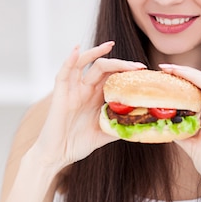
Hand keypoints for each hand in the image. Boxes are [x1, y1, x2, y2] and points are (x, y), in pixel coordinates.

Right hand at [34, 42, 144, 171]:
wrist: (57, 155)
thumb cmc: (77, 145)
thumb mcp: (103, 135)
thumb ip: (117, 126)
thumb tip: (138, 125)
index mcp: (95, 97)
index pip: (113, 77)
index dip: (127, 72)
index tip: (144, 73)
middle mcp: (84, 90)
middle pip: (103, 68)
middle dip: (121, 64)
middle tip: (138, 66)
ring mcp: (72, 90)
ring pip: (83, 63)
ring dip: (96, 53)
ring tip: (110, 45)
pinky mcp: (60, 94)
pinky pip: (64, 73)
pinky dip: (70, 60)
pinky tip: (77, 49)